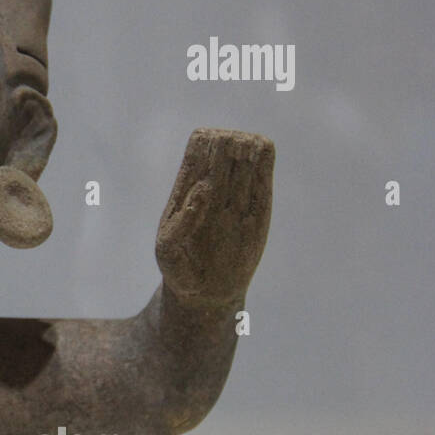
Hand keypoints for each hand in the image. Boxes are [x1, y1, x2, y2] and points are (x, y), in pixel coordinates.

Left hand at [155, 128, 273, 304]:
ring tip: (245, 161)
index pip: (199, 145)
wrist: (206, 292)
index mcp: (187, 186)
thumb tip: (204, 187)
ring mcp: (238, 196)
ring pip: (247, 155)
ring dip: (248, 149)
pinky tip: (262, 155)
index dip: (208, 142)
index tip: (209, 160)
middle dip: (230, 144)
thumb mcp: (169, 249)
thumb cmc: (180, 270)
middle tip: (231, 159)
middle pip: (225, 145)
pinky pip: (264, 176)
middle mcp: (214, 186)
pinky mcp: (260, 210)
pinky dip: (265, 161)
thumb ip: (183, 219)